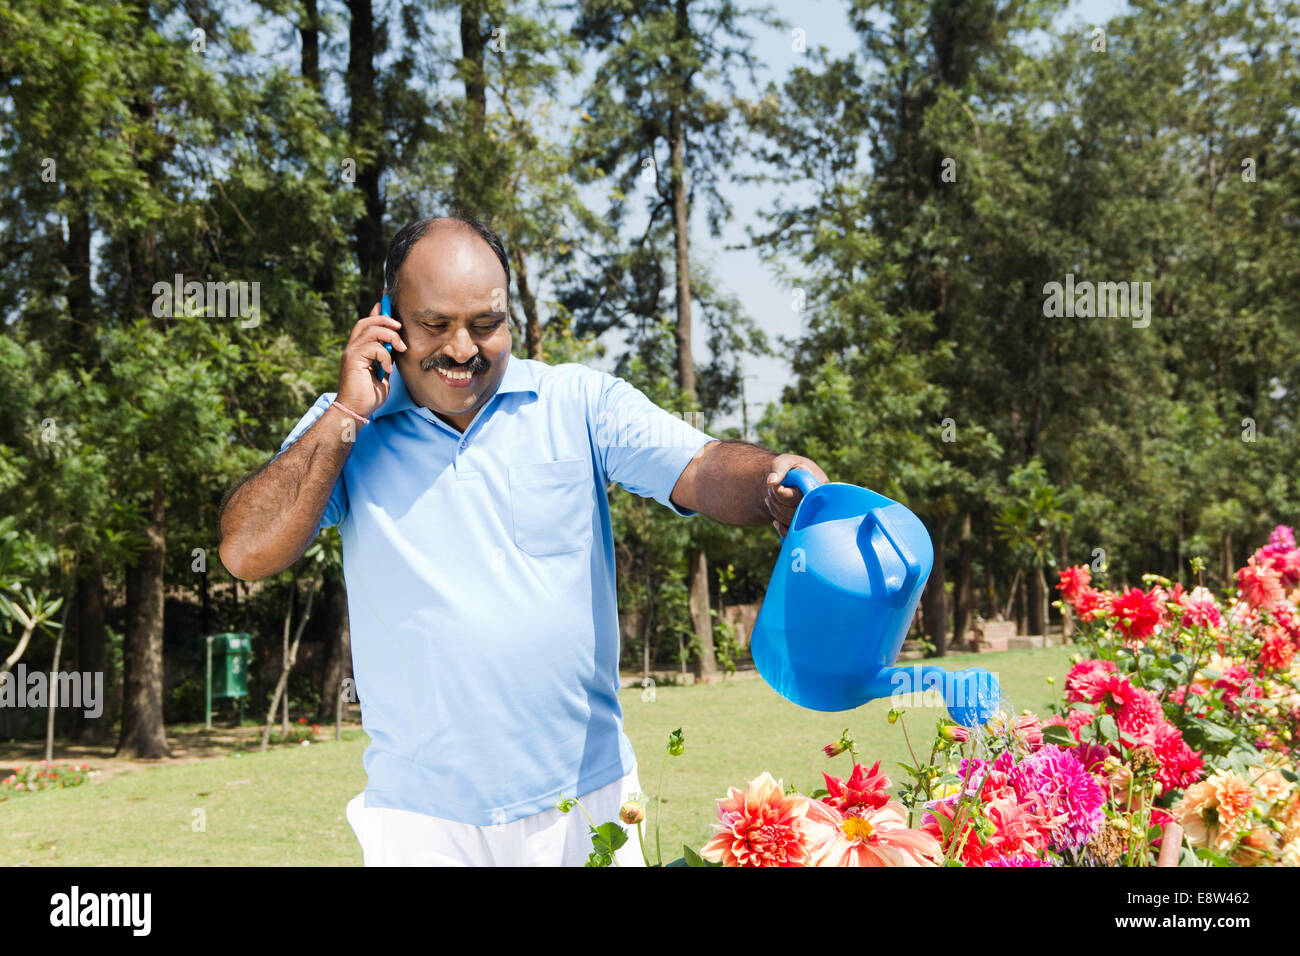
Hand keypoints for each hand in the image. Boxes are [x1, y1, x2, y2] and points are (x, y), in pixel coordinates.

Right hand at [336, 301, 407, 418]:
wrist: (356, 410)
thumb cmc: (369, 395)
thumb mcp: (382, 372)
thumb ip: (386, 357)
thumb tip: (396, 346)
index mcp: (359, 349)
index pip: (366, 323)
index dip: (377, 311)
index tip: (386, 301)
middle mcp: (352, 348)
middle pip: (366, 322)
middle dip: (384, 319)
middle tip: (399, 327)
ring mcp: (351, 352)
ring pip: (371, 330)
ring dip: (390, 336)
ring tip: (400, 349)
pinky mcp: (353, 359)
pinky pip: (374, 347)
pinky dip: (386, 356)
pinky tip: (387, 369)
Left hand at [765, 454, 828, 538]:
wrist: (790, 480)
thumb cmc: (790, 469)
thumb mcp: (784, 462)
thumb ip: (779, 468)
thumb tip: (771, 482)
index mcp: (818, 486)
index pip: (802, 497)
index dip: (785, 495)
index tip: (776, 487)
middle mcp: (819, 503)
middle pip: (796, 511)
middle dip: (777, 501)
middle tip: (772, 489)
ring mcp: (813, 516)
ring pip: (791, 522)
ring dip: (776, 510)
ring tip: (772, 496)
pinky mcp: (805, 526)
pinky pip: (793, 534)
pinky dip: (780, 528)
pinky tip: (775, 521)